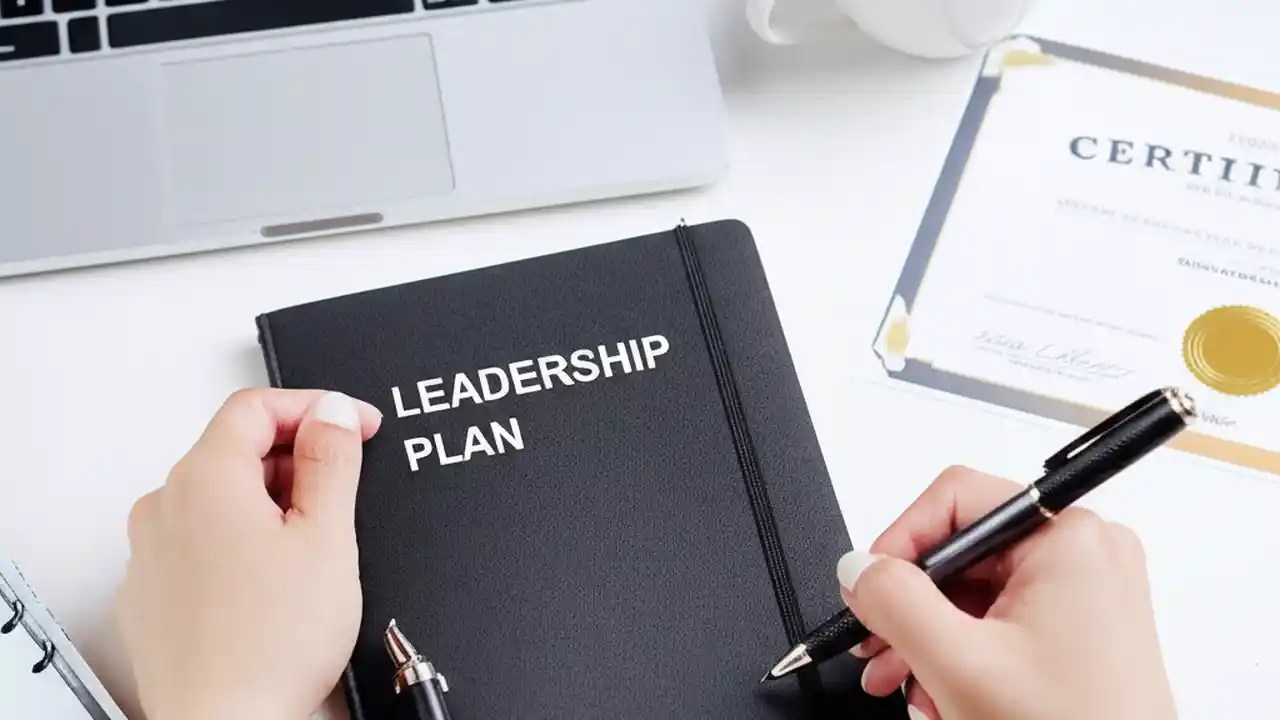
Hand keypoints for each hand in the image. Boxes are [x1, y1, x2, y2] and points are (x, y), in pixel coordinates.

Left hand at [115, 390, 381, 719]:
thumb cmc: (271, 645)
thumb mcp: (328, 535)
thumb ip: (332, 459)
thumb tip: (332, 414)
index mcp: (204, 478)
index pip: (256, 407)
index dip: (317, 407)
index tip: (356, 424)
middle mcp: (163, 506)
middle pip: (235, 450)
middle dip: (296, 459)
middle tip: (344, 495)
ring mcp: (149, 553)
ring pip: (218, 498)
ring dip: (270, 503)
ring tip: (312, 552)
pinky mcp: (150, 594)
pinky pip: (199, 542)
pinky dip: (240, 543)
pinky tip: (275, 585)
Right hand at [841, 467, 1176, 719]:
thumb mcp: (960, 664)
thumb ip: (895, 602)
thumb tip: (858, 567)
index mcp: (1069, 539)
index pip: (955, 500)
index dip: (900, 542)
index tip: (869, 587)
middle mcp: (1085, 554)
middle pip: (962, 550)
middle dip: (911, 604)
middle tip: (875, 645)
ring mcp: (1087, 593)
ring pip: (976, 590)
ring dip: (929, 634)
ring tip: (903, 682)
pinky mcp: (1082, 630)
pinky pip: (1002, 620)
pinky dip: (964, 651)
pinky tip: (940, 691)